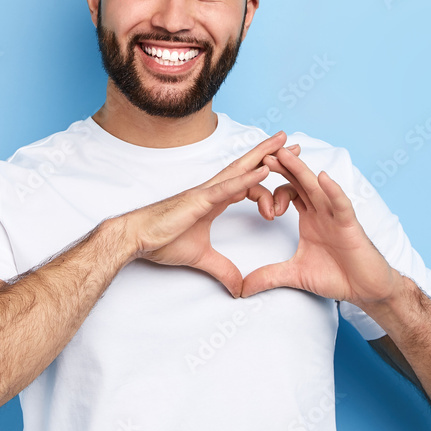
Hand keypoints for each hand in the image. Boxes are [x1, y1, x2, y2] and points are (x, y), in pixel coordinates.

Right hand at [121, 131, 299, 296]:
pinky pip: (229, 187)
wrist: (137, 237)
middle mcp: (212, 190)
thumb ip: (223, 270)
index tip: (283, 178)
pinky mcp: (200, 200)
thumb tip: (238, 287)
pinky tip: (264, 171)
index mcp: (214, 200)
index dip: (265, 177)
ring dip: (264, 155)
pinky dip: (248, 178)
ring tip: (285, 144)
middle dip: (271, 153)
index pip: (246, 183)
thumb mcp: (201, 257)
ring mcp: (207, 192)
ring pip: (241, 169)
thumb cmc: (161, 240)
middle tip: (294, 142)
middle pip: (247, 166)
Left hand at [240, 146, 403, 306]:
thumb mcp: (294, 275)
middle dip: (282, 167)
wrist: (365, 290)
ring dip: (301, 170)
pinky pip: (341, 204)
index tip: (255, 196)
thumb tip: (243, 288)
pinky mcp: (350, 225)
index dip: (271, 189)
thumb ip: (268, 277)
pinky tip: (323, 178)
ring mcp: (336, 216)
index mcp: (309, 217)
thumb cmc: (337, 276)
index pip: (288, 192)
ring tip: (285, 155)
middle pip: (300, 182)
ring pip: (316, 187)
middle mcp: (322, 211)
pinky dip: (333, 191)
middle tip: (263, 153)